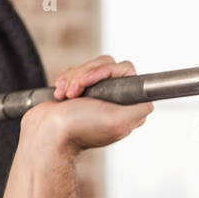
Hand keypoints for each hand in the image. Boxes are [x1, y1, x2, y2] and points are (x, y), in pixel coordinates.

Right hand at [20, 55, 152, 156]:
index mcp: (128, 107)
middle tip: (75, 93)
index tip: (90, 85)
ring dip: (72, 79)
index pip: (125, 71)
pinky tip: (61, 96)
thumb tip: (150, 100)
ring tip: (66, 96)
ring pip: (89, 67)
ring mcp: (97, 95)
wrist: (47, 132)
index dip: (105, 73)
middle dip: (85, 75)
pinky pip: (76, 71)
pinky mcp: (81, 90)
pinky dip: (65, 80)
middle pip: (106, 64)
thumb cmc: (78, 127)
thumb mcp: (117, 120)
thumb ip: (139, 109)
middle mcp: (115, 100)